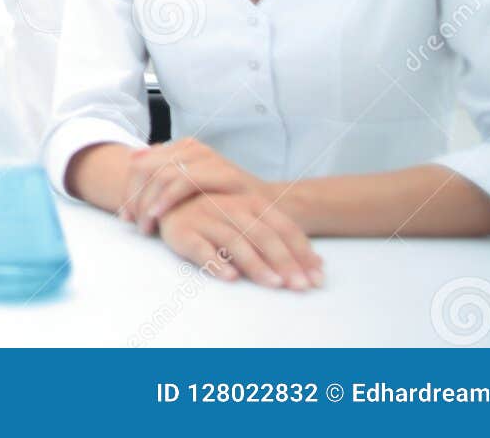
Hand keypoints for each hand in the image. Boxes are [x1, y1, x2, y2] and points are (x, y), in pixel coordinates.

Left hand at [121, 137, 269, 233]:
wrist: (273, 210)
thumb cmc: (227, 203)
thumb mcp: (192, 191)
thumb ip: (166, 178)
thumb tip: (133, 161)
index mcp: (183, 149)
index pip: (141, 163)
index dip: (129, 189)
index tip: (125, 216)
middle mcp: (195, 149)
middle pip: (147, 167)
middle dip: (134, 196)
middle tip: (132, 222)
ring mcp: (210, 159)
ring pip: (162, 174)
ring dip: (148, 201)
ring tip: (144, 224)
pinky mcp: (224, 173)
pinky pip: (185, 181)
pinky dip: (167, 198)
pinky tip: (158, 214)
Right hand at [156, 191, 323, 290]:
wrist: (169, 202)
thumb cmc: (219, 217)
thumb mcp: (252, 220)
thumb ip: (283, 240)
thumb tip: (320, 266)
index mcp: (251, 202)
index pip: (283, 227)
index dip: (302, 253)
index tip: (316, 278)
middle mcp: (230, 206)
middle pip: (262, 234)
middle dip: (284, 261)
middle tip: (299, 286)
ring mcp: (205, 218)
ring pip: (234, 241)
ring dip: (256, 264)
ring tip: (273, 284)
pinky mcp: (182, 232)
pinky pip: (200, 247)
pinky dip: (215, 263)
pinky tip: (230, 277)